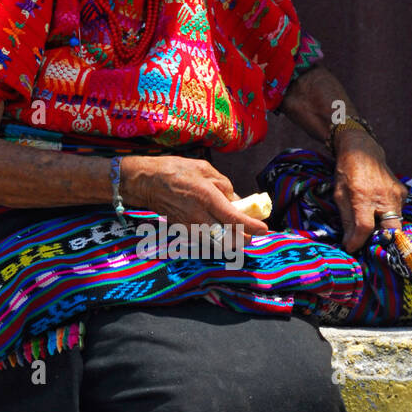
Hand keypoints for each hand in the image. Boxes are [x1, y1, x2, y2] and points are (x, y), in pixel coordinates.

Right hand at [120, 155, 269, 234]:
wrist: (147, 182)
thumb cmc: (176, 170)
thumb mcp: (205, 169)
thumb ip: (224, 185)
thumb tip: (237, 201)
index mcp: (207, 197)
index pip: (234, 218)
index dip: (251, 226)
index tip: (264, 229)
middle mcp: (199, 215)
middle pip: (228, 237)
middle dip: (243, 239)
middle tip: (251, 235)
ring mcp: (190, 226)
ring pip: (217, 242)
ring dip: (230, 241)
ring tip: (238, 235)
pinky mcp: (183, 230)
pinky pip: (205, 239)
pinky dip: (215, 238)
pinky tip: (219, 230)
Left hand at [330, 130, 405, 253]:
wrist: (362, 150)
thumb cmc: (346, 174)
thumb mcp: (340, 196)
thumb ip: (347, 220)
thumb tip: (350, 244)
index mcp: (363, 197)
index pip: (365, 227)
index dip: (358, 242)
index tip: (352, 249)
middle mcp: (383, 197)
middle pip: (392, 229)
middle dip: (383, 241)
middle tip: (371, 245)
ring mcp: (397, 194)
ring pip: (396, 222)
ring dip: (385, 228)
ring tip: (373, 226)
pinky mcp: (403, 192)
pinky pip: (398, 211)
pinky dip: (389, 216)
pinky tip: (379, 210)